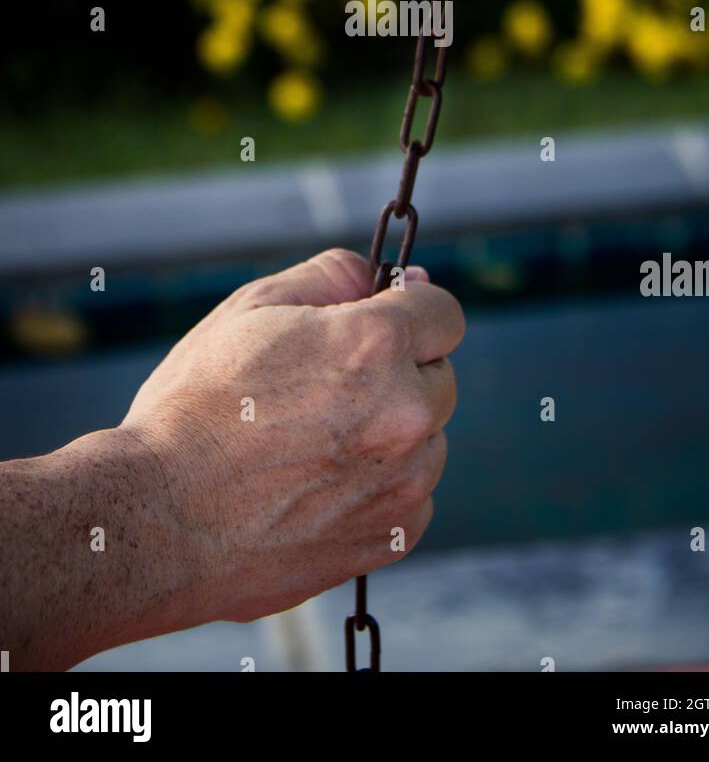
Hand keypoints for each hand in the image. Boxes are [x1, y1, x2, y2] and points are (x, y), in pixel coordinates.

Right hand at [123, 248, 464, 625]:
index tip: (376, 322)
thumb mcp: (252, 308)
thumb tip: (394, 277)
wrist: (159, 519)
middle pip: (439, 376)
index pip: (444, 312)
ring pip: (429, 439)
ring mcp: (403, 482)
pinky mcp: (391, 536)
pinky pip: (413, 496)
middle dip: (399, 372)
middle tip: (326, 387)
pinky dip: (381, 487)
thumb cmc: (197, 405)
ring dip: (393, 433)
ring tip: (313, 443)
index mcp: (374, 346)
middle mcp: (404, 414)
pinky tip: (319, 485)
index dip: (407, 310)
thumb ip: (334, 276)